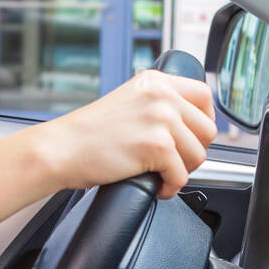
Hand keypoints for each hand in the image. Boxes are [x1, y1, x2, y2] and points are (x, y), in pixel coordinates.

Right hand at [48, 69, 217, 199]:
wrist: (62, 149)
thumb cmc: (88, 133)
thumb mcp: (128, 102)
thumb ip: (158, 105)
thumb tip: (190, 125)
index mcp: (156, 81)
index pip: (204, 95)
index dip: (204, 120)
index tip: (194, 136)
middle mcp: (161, 95)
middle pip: (207, 129)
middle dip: (193, 151)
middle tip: (173, 161)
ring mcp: (161, 119)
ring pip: (198, 155)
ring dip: (182, 170)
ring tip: (161, 174)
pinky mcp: (157, 146)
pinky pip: (181, 176)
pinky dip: (170, 187)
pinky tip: (155, 185)